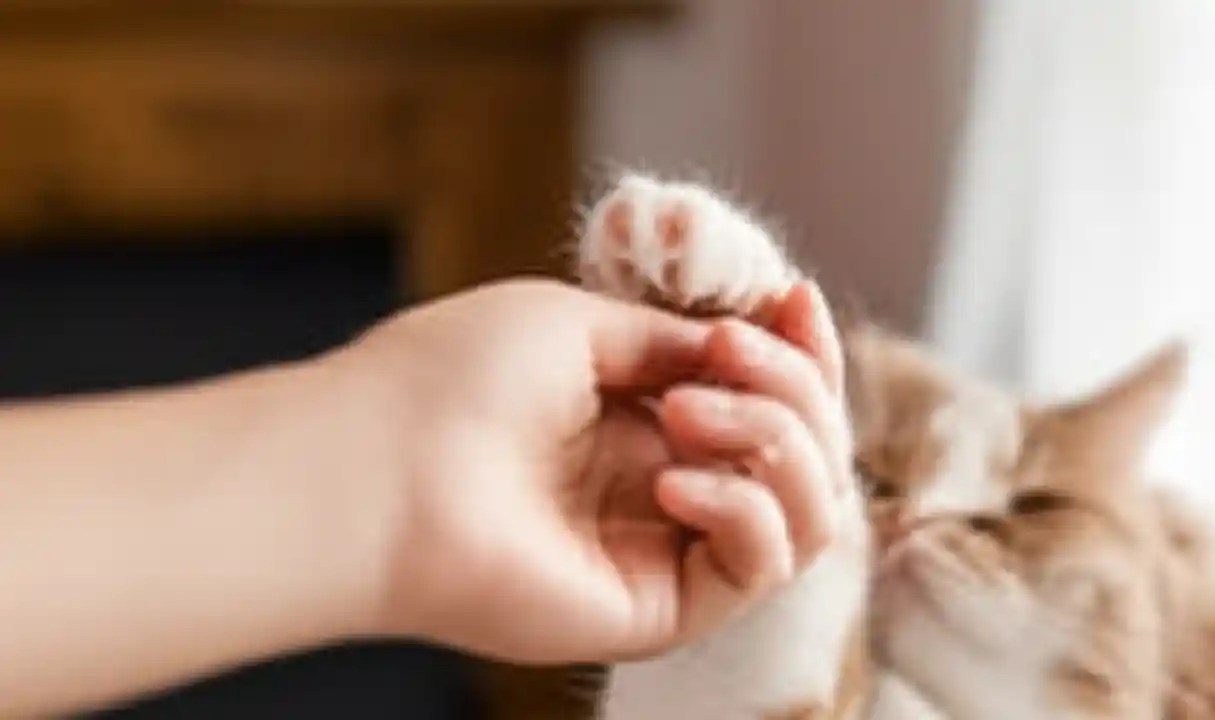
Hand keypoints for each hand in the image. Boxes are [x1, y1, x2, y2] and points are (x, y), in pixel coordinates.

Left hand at [331, 278, 849, 663]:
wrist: (378, 464)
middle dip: (796, 388)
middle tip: (728, 354)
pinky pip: (758, 568)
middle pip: (803, 453)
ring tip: (690, 411)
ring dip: (777, 443)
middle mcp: (664, 486)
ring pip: (805, 516)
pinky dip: (743, 509)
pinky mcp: (659, 609)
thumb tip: (748, 342)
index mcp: (642, 420)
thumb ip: (676, 342)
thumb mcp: (583, 324)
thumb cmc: (457, 378)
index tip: (798, 299)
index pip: (770, 399)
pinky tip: (670, 477)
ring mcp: (663, 549)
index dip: (802, 352)